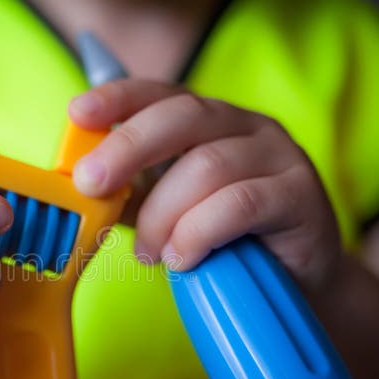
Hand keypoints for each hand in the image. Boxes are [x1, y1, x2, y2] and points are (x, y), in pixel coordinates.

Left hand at [68, 79, 340, 291]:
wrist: (293, 285)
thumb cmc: (223, 242)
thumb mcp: (167, 210)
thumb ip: (131, 192)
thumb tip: (78, 185)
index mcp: (212, 121)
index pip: (163, 93)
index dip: (119, 97)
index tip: (78, 112)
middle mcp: (248, 126)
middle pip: (183, 117)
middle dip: (127, 147)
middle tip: (89, 184)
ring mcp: (279, 156)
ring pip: (207, 166)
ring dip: (163, 215)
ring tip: (149, 253)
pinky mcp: (301, 194)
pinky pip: (239, 203)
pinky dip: (198, 233)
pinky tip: (183, 258)